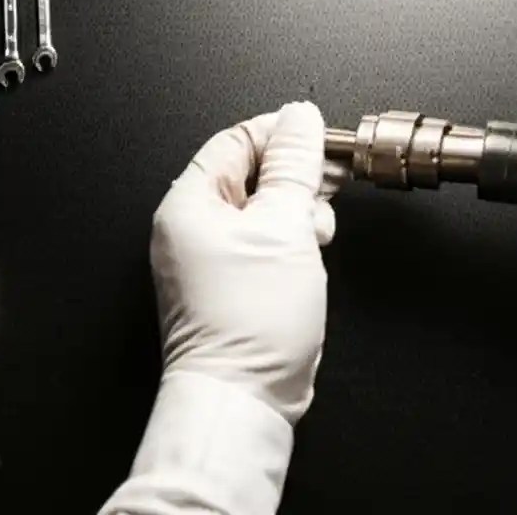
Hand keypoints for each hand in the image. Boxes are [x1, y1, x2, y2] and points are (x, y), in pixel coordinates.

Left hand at [150, 102, 337, 423]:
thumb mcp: (284, 226)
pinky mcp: (230, 285)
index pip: (235, 140)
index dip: (282, 133)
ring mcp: (208, 259)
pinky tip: (308, 257)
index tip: (321, 139)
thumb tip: (300, 118)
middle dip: (296, 179)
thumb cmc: (249, 324)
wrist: (244, 397)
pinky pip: (263, 245)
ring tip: (313, 235)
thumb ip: (294, 166)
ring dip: (298, 214)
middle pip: (250, 174)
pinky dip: (290, 243)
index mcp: (188, 204)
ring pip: (263, 210)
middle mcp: (190, 229)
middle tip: (327, 186)